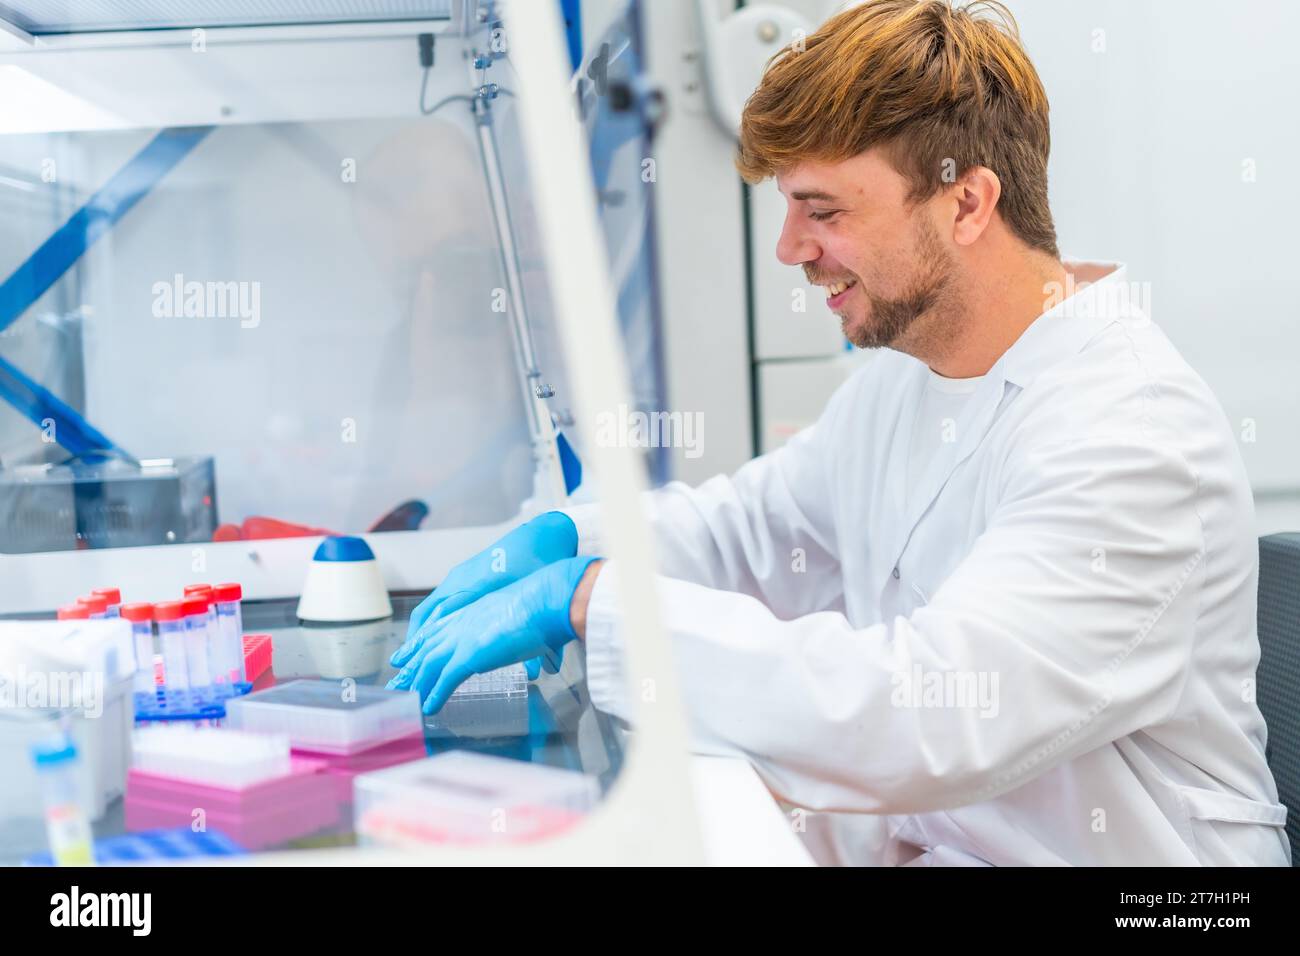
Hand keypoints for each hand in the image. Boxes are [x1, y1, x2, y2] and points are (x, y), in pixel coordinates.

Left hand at [387, 556, 600, 714]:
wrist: (545, 599)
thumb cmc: (545, 606)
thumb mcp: (528, 621)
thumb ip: (530, 642)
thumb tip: (545, 667)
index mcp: (474, 611)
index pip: (439, 628)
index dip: (422, 642)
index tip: (408, 653)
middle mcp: (463, 622)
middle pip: (428, 647)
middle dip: (410, 665)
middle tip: (396, 680)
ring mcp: (464, 638)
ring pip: (430, 663)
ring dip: (416, 683)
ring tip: (404, 698)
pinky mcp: (470, 655)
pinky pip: (445, 679)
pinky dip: (435, 694)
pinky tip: (429, 706)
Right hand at [390, 511, 577, 670]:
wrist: (544, 532)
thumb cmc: (542, 562)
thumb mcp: (539, 600)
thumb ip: (541, 637)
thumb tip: (543, 672)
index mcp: (476, 585)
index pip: (442, 617)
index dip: (427, 643)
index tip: (417, 667)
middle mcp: (462, 580)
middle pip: (429, 614)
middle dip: (416, 642)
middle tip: (405, 667)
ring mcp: (461, 576)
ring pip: (432, 607)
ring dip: (422, 631)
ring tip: (413, 656)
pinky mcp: (466, 575)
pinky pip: (440, 600)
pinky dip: (432, 619)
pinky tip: (434, 634)